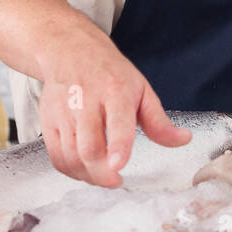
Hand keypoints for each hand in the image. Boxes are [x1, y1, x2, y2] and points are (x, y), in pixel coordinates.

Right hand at [38, 27, 190, 187]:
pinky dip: (70, 171)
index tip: (118, 165)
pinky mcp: (48, 121)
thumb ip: (159, 121)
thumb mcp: (141, 90)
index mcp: (115, 91)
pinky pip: (56, 155)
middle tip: (115, 179)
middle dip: (102, 173)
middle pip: (89, 147)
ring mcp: (64, 112)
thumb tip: (183, 140)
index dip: (118, 146)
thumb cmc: (108, 73)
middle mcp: (86, 101)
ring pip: (71, 155)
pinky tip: (84, 170)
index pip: (118, 122)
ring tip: (103, 176)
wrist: (70, 51)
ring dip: (87, 175)